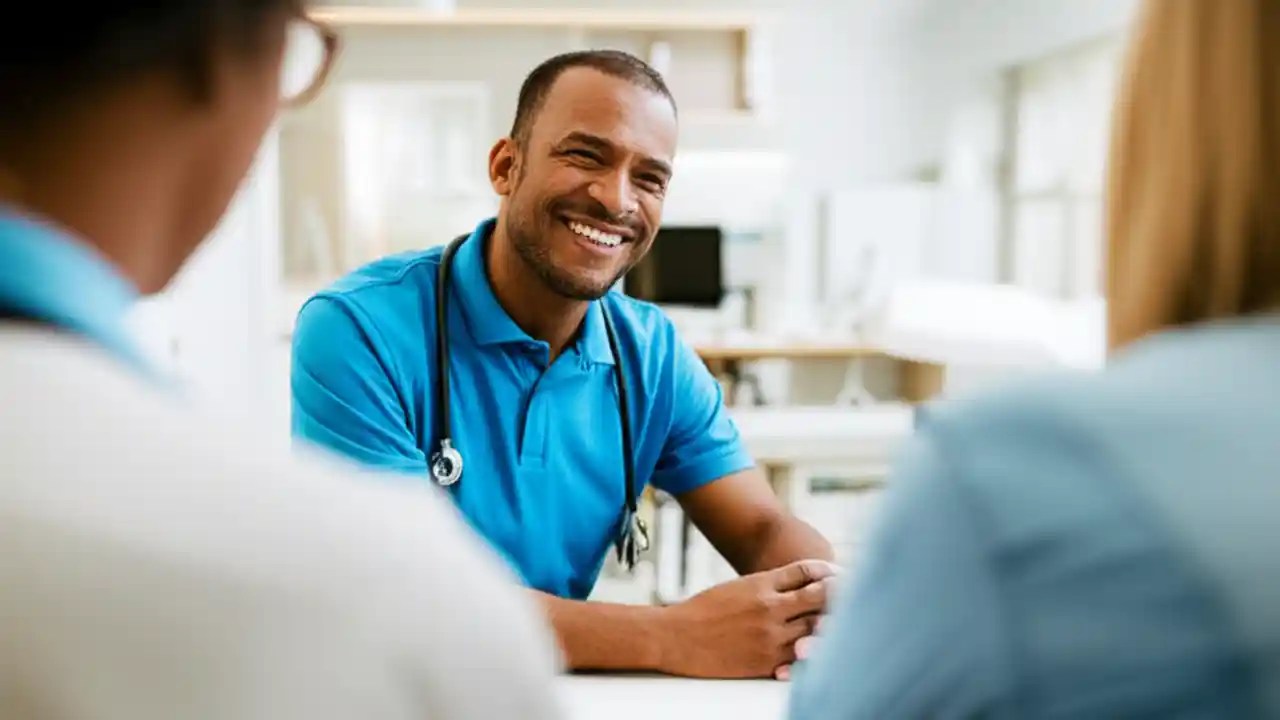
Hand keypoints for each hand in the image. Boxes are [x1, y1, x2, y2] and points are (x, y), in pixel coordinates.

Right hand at [656, 559, 836, 678]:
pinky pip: (801, 657)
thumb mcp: (737, 587)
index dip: (826, 571)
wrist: (676, 638)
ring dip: (831, 624)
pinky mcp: (766, 662)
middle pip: (818, 598)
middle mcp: (770, 608)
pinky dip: (814, 652)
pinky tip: (822, 650)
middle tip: (853, 594)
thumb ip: (768, 585)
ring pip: (816, 628)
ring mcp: (770, 637)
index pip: (805, 571)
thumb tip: (801, 583)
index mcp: (761, 584)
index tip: (837, 574)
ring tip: (845, 622)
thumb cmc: (704, 610)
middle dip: (838, 596)